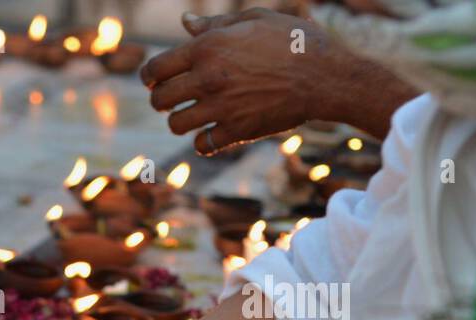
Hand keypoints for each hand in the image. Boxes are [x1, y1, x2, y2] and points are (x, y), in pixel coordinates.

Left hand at [141, 8, 332, 154]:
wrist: (326, 75)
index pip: (155, 69)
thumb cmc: (293, 41)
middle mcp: (208, 78)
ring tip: (192, 115)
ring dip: (180, 121)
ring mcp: (221, 107)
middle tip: (171, 100)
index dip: (149, 77)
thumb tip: (185, 22)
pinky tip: (211, 133)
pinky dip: (203, 142)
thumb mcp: (255, 20)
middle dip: (160, 100)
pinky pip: (202, 145)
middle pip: (159, 100)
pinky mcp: (236, 130)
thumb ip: (215, 24)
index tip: (154, 81)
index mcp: (208, 48)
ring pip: (176, 124)